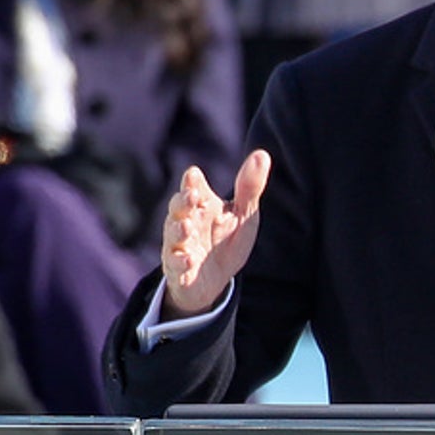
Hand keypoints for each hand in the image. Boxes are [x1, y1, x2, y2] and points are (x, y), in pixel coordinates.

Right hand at [160, 149, 270, 318]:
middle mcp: (187, 222)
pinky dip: (179, 262)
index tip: (194, 174)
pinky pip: (175, 266)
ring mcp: (179, 246)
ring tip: (187, 226)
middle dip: (182, 201)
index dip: (192, 182)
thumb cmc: (226, 240)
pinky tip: (188, 260)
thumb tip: (261, 154)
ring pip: (173, 235)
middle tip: (191, 196)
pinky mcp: (179, 271)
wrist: (215, 280)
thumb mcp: (243, 214)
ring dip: (178, 230)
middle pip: (178, 208)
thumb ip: (249, 187)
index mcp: (202, 206)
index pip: (193, 188)